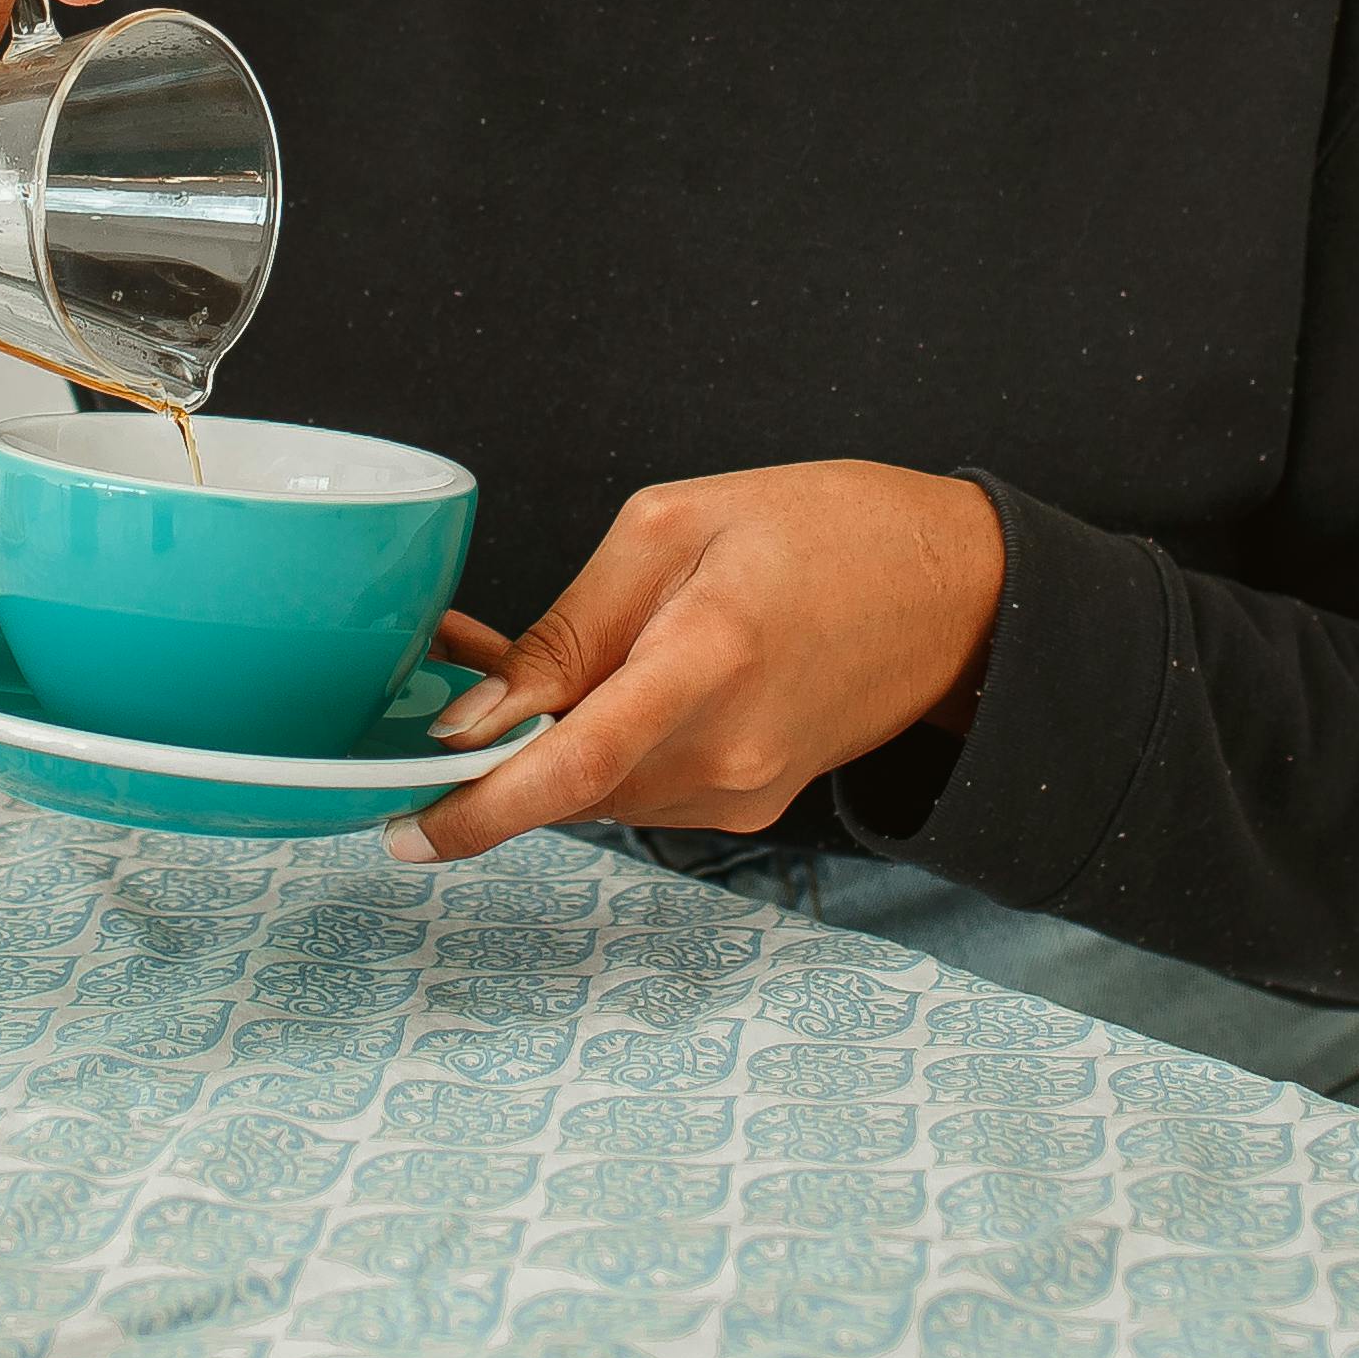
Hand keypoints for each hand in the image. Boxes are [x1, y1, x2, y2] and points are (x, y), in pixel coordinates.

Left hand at [386, 462, 1003, 861]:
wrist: (952, 592)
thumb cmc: (821, 529)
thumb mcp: (672, 527)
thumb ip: (567, 629)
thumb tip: (477, 718)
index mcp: (711, 657)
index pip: (577, 763)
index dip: (481, 809)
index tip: (406, 830)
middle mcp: (729, 750)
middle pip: (570, 784)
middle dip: (495, 750)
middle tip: (448, 681)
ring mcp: (744, 790)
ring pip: (597, 792)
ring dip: (547, 744)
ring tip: (528, 667)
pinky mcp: (750, 804)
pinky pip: (640, 790)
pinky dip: (599, 751)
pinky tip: (604, 688)